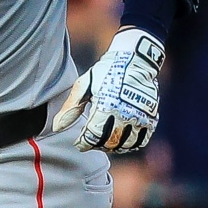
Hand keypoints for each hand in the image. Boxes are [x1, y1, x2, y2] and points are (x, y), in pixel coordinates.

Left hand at [53, 27, 164, 152]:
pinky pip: (141, 140)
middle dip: (96, 145)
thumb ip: (71, 108)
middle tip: (90, 142)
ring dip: (113, 147)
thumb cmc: (105, 72)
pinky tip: (121, 141)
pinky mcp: (151, 117)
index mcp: (106, 105)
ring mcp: (140, 116)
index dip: (84, 143)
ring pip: (125, 144)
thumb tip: (56, 128)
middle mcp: (125, 113)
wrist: (135, 61)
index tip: (79, 143)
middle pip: (109, 142)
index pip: (93, 135)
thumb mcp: (84, 86)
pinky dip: (130, 145)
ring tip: (104, 142)